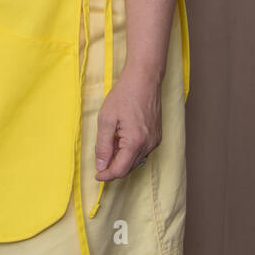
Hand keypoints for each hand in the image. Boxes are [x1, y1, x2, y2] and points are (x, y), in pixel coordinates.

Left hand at [94, 66, 161, 181]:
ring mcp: (155, 141)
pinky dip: (130, 151)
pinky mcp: (157, 136)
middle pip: (129, 167)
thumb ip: (102, 145)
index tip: (97, 175)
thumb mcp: (106, 119)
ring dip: (121, 158)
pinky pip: (142, 151)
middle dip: (113, 167)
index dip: (106, 175)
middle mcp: (148, 145)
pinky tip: (121, 139)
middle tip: (100, 160)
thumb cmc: (124, 95)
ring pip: (136, 160)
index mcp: (135, 143)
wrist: (144, 79)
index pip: (120, 170)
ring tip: (110, 144)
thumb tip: (101, 165)